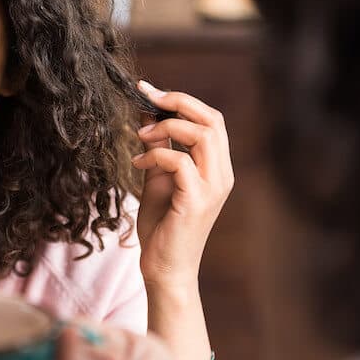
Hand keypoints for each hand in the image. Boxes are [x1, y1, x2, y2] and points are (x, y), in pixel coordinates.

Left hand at [133, 81, 233, 290]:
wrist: (165, 268)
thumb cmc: (163, 226)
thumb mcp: (157, 176)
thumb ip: (157, 145)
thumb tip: (146, 112)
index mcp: (216, 167)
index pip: (211, 119)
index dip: (181, 99)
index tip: (148, 90)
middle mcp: (221, 174)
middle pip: (212, 119)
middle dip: (178, 102)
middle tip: (146, 98)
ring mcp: (213, 188)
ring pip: (203, 135)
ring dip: (168, 127)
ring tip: (141, 136)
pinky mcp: (197, 201)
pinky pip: (181, 162)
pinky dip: (157, 154)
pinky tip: (137, 161)